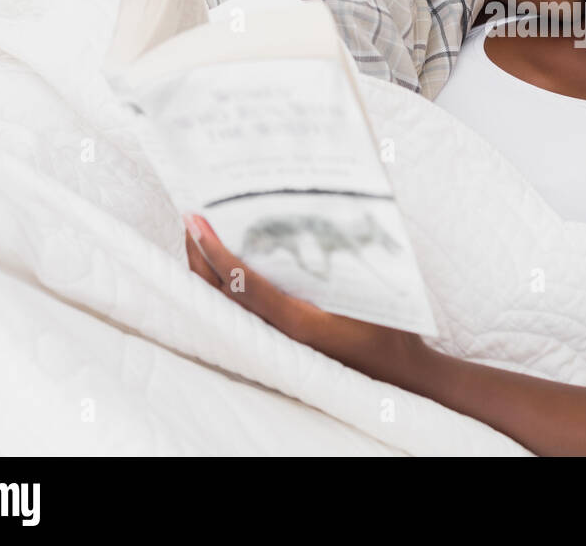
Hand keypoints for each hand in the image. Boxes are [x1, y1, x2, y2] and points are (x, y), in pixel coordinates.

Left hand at [182, 213, 420, 371]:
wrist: (394, 371)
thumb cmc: (386, 327)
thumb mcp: (368, 289)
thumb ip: (340, 258)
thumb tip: (306, 215)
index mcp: (297, 320)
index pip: (241, 282)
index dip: (215, 250)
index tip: (196, 220)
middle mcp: (277, 333)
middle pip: (218, 293)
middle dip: (198, 255)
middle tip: (191, 217)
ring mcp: (273, 338)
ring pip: (222, 302)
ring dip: (207, 268)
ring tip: (202, 233)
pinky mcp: (276, 338)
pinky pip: (238, 309)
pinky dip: (225, 283)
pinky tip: (229, 260)